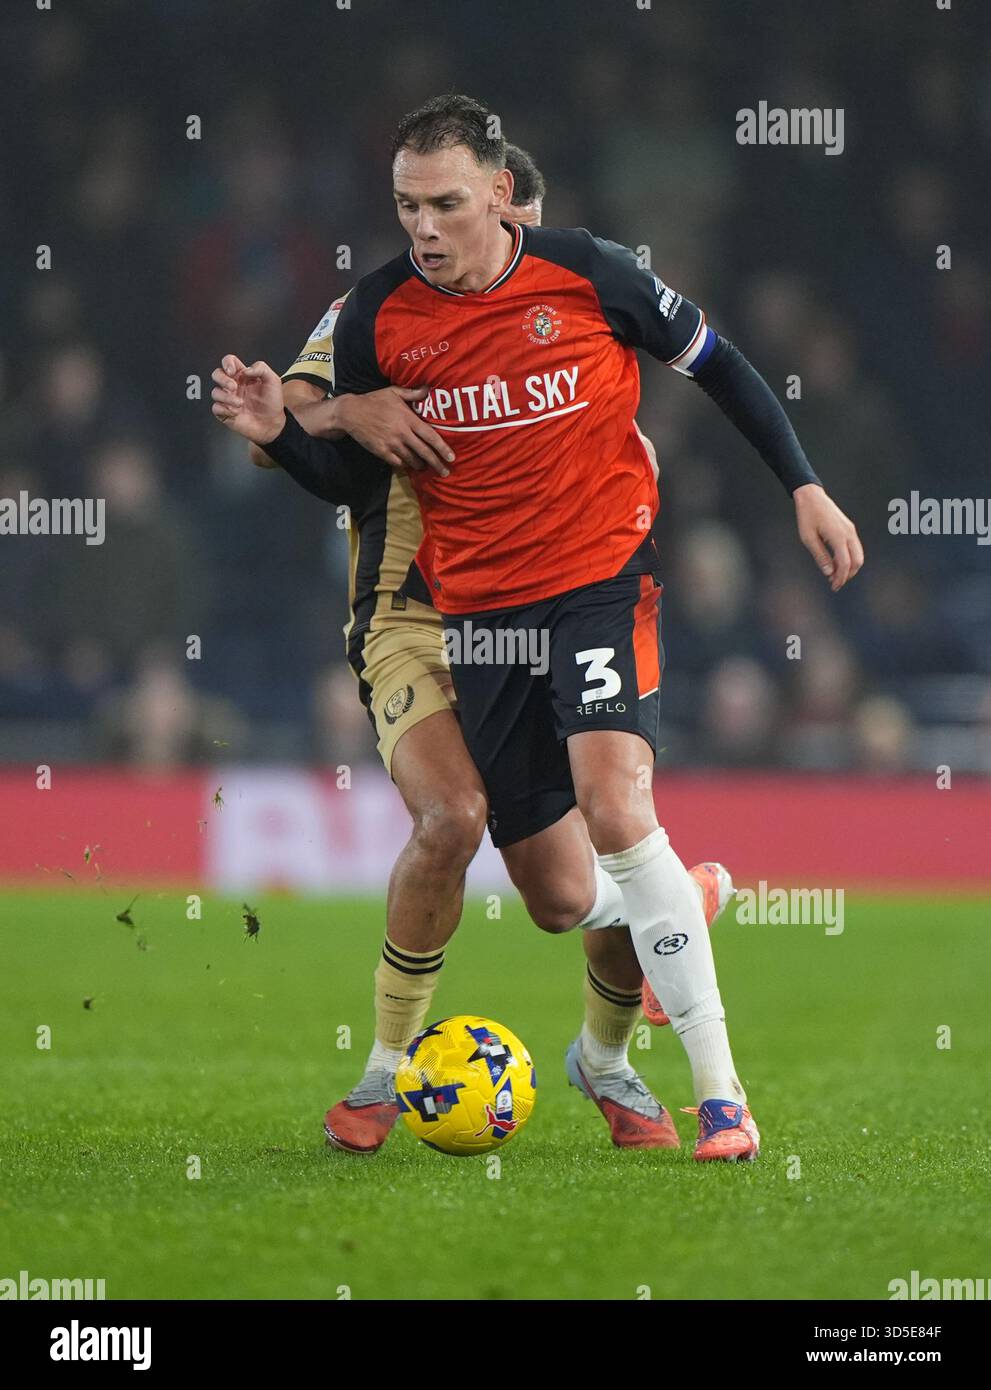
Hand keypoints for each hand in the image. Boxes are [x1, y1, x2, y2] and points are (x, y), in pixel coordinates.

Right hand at [211, 357, 285, 443]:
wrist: (273, 424)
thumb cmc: (273, 403)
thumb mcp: (273, 381)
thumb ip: (261, 368)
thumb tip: (246, 369)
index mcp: (243, 376)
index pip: (229, 362)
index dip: (227, 363)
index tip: (232, 371)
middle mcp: (234, 386)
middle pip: (217, 374)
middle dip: (222, 379)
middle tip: (233, 387)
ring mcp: (228, 399)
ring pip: (215, 392)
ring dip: (226, 397)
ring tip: (240, 404)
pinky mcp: (225, 413)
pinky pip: (216, 408)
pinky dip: (225, 409)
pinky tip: (236, 412)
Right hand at [334, 387, 454, 476]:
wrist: (351, 413)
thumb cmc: (374, 400)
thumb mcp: (393, 392)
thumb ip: (412, 393)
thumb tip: (428, 389)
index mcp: (407, 419)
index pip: (430, 435)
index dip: (442, 448)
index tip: (452, 457)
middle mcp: (402, 433)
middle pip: (424, 452)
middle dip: (437, 464)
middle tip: (446, 472)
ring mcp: (391, 444)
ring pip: (412, 460)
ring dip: (421, 465)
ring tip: (427, 467)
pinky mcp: (381, 452)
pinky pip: (398, 463)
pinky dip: (405, 465)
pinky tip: (409, 465)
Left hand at [793, 483, 864, 591]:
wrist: (812, 497)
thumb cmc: (807, 517)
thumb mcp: (808, 538)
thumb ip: (820, 556)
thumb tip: (829, 573)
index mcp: (838, 536)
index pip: (845, 563)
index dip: (841, 577)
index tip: (833, 586)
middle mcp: (848, 533)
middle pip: (857, 561)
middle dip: (848, 575)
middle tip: (834, 584)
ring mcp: (850, 530)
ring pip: (858, 555)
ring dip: (849, 567)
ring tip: (834, 575)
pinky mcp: (849, 529)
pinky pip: (854, 547)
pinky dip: (848, 558)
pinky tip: (836, 563)